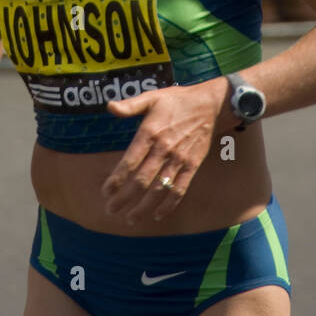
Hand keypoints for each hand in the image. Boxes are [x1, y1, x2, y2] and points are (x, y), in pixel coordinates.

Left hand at [101, 82, 222, 224]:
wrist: (210, 106)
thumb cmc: (177, 101)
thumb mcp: (152, 98)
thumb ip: (130, 105)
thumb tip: (109, 107)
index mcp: (150, 133)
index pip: (130, 162)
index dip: (117, 179)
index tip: (106, 191)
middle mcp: (163, 149)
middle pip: (141, 180)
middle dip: (124, 198)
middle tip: (111, 209)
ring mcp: (179, 159)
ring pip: (159, 189)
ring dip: (143, 206)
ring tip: (130, 218)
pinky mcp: (192, 166)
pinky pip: (179, 189)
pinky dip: (169, 205)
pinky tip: (158, 215)